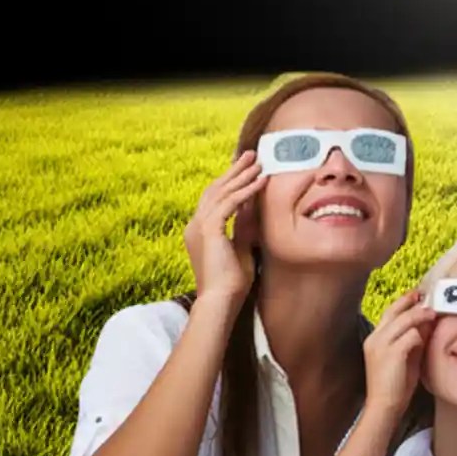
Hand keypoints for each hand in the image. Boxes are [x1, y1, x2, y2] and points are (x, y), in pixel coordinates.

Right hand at [182, 150, 267, 303]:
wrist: (221, 301)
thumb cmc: (232, 282)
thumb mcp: (241, 247)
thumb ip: (244, 226)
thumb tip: (253, 207)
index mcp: (200, 230)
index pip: (214, 197)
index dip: (230, 180)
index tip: (246, 168)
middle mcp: (195, 225)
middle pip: (215, 188)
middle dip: (234, 170)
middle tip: (252, 154)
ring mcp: (199, 226)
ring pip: (221, 191)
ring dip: (242, 175)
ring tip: (259, 162)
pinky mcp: (209, 230)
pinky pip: (229, 203)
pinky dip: (246, 190)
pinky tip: (261, 181)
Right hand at [363, 290, 435, 413]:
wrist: (384, 407)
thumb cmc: (395, 386)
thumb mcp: (404, 357)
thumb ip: (412, 340)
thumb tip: (425, 324)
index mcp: (374, 339)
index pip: (389, 313)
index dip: (404, 302)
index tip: (417, 296)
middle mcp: (375, 338)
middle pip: (395, 310)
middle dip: (412, 301)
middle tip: (427, 297)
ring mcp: (381, 344)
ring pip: (405, 319)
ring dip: (421, 316)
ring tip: (433, 315)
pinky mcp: (392, 353)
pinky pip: (411, 335)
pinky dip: (420, 336)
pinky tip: (425, 340)